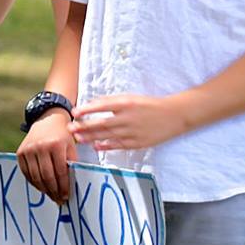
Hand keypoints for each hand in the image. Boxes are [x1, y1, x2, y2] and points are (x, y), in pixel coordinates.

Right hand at [16, 108, 75, 204]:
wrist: (47, 120)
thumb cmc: (63, 136)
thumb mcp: (71, 146)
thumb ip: (72, 164)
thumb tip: (71, 186)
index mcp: (55, 144)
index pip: (60, 172)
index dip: (64, 186)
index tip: (67, 196)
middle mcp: (40, 146)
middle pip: (46, 176)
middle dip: (54, 191)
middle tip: (59, 200)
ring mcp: (28, 149)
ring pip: (35, 176)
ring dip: (44, 189)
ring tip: (51, 195)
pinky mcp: (20, 152)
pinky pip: (26, 172)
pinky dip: (34, 182)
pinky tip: (41, 187)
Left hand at [70, 93, 187, 151]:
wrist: (174, 115)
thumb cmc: (149, 105)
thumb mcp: (130, 97)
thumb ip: (111, 102)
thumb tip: (92, 105)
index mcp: (125, 103)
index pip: (100, 106)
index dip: (85, 110)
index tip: (74, 112)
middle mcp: (127, 118)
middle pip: (100, 123)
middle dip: (83, 126)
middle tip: (70, 128)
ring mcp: (132, 132)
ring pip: (107, 136)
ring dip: (90, 137)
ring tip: (78, 138)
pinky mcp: (138, 143)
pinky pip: (118, 145)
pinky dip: (105, 146)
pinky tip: (95, 146)